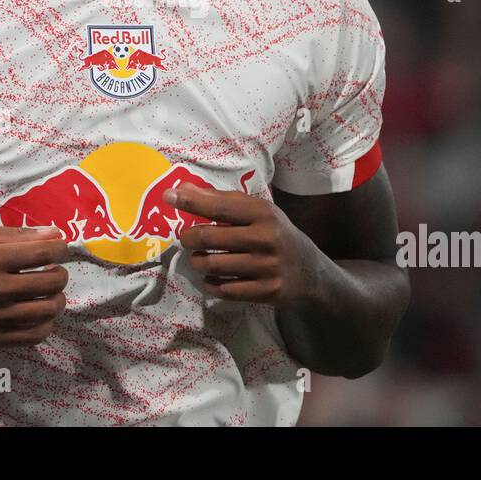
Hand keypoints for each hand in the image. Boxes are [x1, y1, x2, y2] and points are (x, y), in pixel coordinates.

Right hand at [0, 224, 69, 346]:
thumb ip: (17, 234)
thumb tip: (55, 234)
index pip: (43, 252)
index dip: (61, 249)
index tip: (59, 250)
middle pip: (50, 283)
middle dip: (61, 274)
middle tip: (55, 272)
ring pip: (46, 311)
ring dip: (58, 300)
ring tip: (51, 294)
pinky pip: (32, 336)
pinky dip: (46, 325)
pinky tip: (41, 315)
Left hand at [169, 185, 318, 306]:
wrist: (311, 272)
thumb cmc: (276, 234)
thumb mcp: (258, 212)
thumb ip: (222, 201)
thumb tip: (183, 188)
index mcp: (263, 213)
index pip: (219, 206)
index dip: (191, 202)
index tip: (169, 197)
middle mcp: (266, 238)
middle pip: (210, 237)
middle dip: (189, 237)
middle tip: (186, 237)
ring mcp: (267, 267)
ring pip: (214, 265)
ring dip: (197, 262)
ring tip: (197, 258)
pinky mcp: (267, 292)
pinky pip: (226, 290)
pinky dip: (211, 284)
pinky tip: (210, 279)